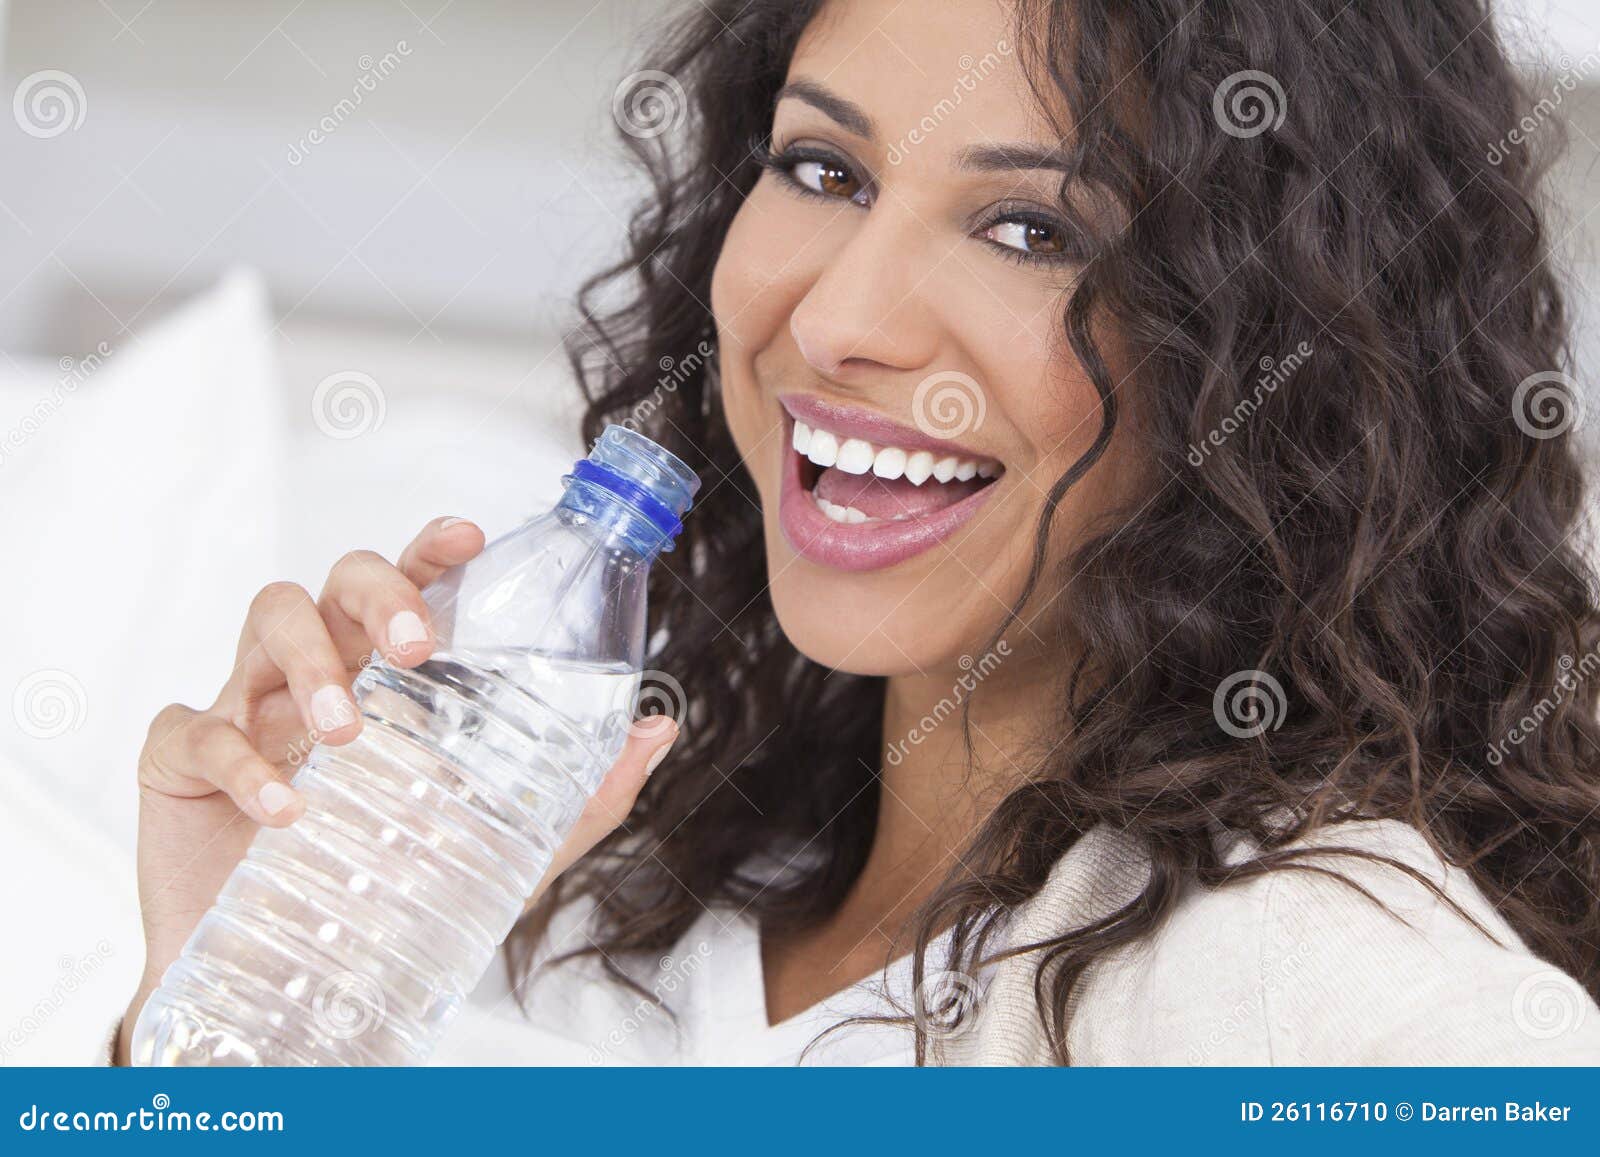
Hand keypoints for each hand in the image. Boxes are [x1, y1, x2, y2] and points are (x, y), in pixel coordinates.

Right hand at [115, 516, 677, 1063]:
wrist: (293, 985)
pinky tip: (287, 809)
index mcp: (392, 681)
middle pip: (336, 582)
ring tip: (348, 731)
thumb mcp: (506, 849)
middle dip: (376, 594)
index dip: (431, 551)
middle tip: (414, 644)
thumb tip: (657, 730)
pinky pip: (196, 729)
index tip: (467, 537)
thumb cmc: (394, 890)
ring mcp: (249, 710)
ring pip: (266, 623)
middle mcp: (322, 676)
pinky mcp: (182, 762)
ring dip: (310, 663)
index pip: (411, 589)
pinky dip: (241, 761)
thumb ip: (581, 794)